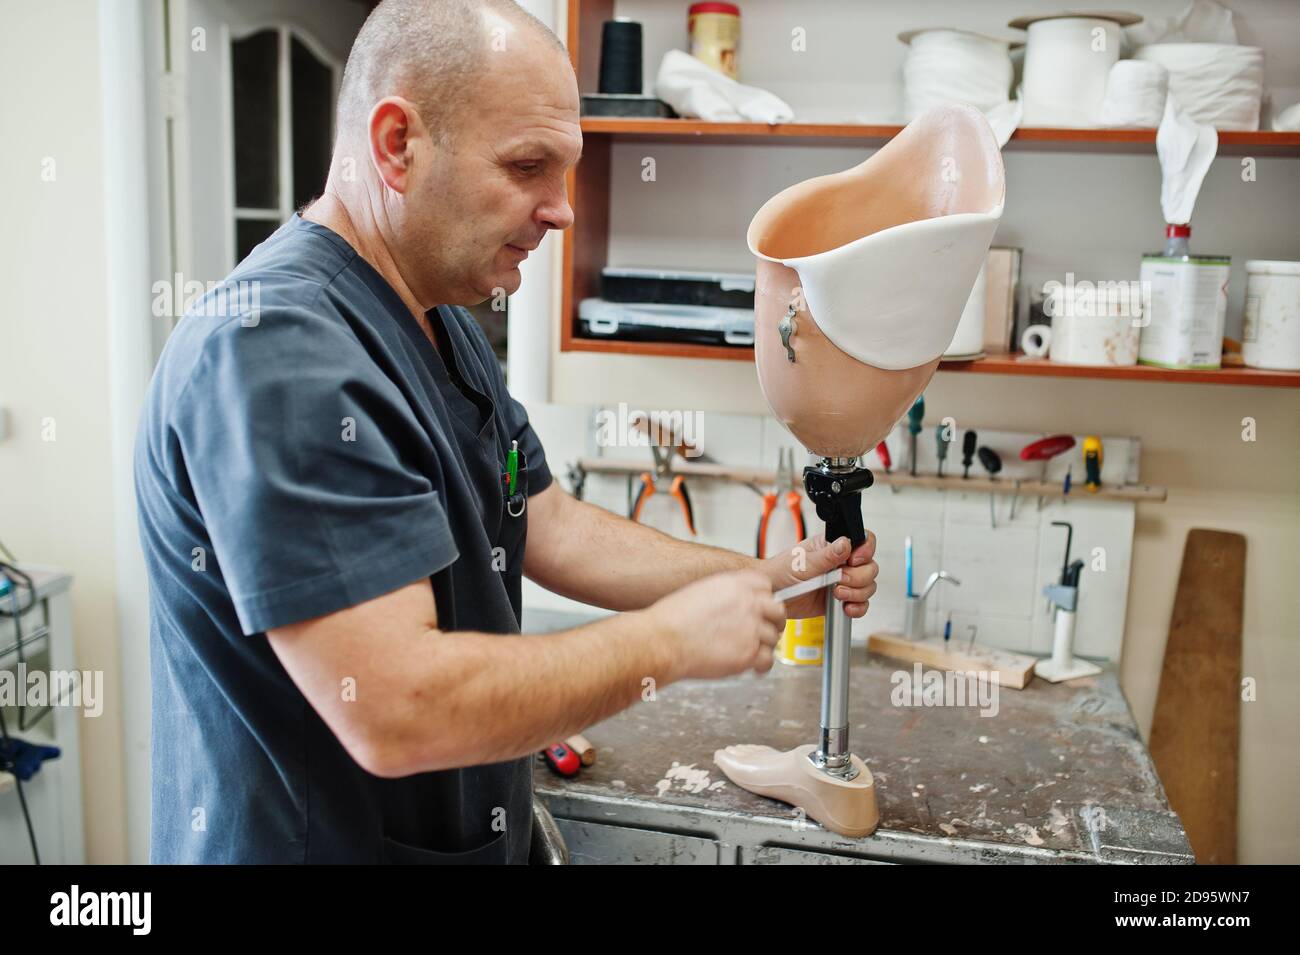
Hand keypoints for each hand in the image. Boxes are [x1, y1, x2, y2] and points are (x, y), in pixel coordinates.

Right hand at [647, 570, 784, 680]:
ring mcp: (750, 629)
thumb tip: (735, 606)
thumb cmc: (672, 619)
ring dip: (765, 645)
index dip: (765, 597)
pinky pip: (768, 660)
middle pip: (777, 611)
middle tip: (766, 630)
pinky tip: (754, 667)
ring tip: (753, 651)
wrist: (663, 640)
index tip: (761, 606)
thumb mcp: (701, 592)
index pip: (766, 585)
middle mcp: (747, 604)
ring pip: (773, 638)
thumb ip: (725, 596)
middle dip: (773, 621)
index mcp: (735, 585)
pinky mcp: (748, 654)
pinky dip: (762, 666)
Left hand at [762, 531, 878, 619]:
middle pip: (870, 567)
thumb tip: (846, 543)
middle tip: (839, 581)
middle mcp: (841, 563)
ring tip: (836, 594)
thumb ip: (826, 555)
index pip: (863, 541)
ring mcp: (843, 582)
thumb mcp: (804, 562)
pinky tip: (845, 607)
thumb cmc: (781, 572)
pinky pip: (861, 604)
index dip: (865, 551)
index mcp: (833, 546)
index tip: (853, 560)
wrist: (773, 596)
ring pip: (868, 586)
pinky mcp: (841, 600)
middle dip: (858, 577)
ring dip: (857, 593)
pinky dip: (858, 608)